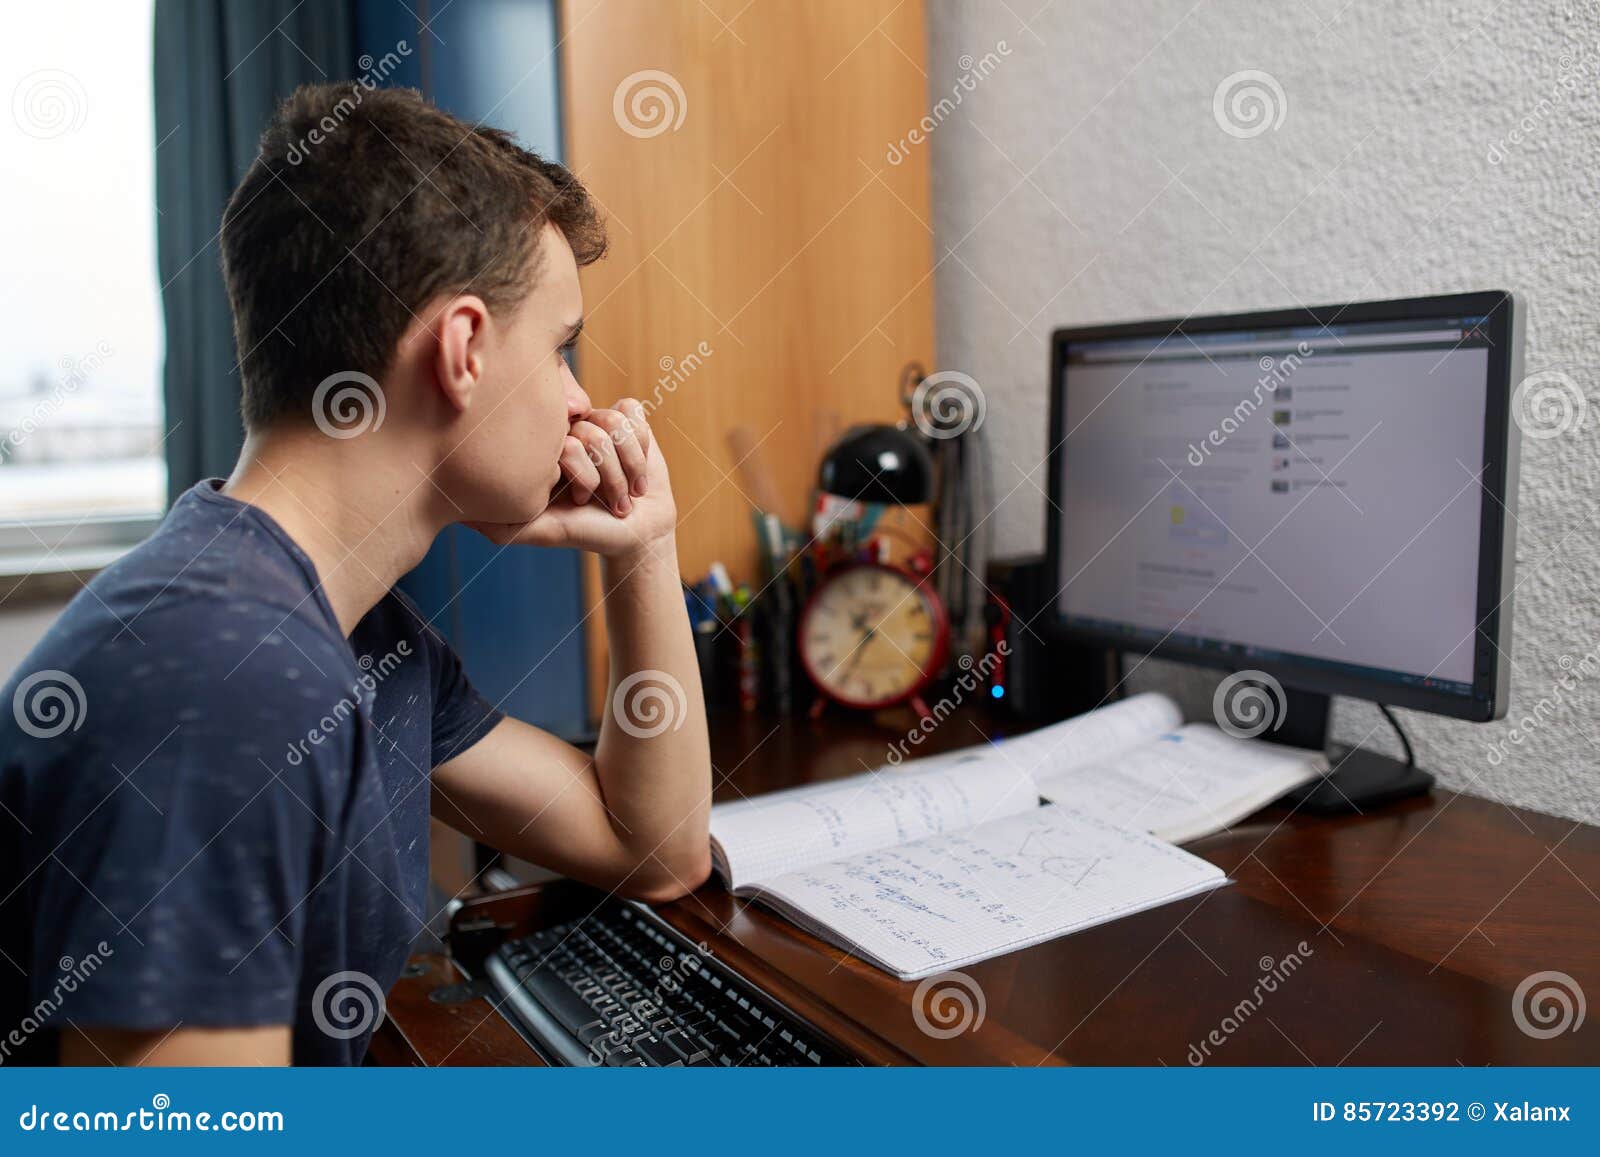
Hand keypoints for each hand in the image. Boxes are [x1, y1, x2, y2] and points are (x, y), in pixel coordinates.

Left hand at [466, 398, 677, 559]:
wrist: (637, 534)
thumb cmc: (588, 533)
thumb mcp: (542, 532)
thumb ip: (502, 526)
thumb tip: (462, 512)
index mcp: (544, 450)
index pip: (568, 443)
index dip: (584, 476)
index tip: (581, 505)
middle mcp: (569, 431)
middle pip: (596, 432)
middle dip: (610, 476)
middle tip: (610, 503)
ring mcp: (598, 422)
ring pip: (617, 423)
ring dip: (630, 466)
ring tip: (627, 490)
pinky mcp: (626, 420)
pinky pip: (633, 414)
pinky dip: (642, 446)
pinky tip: (639, 468)